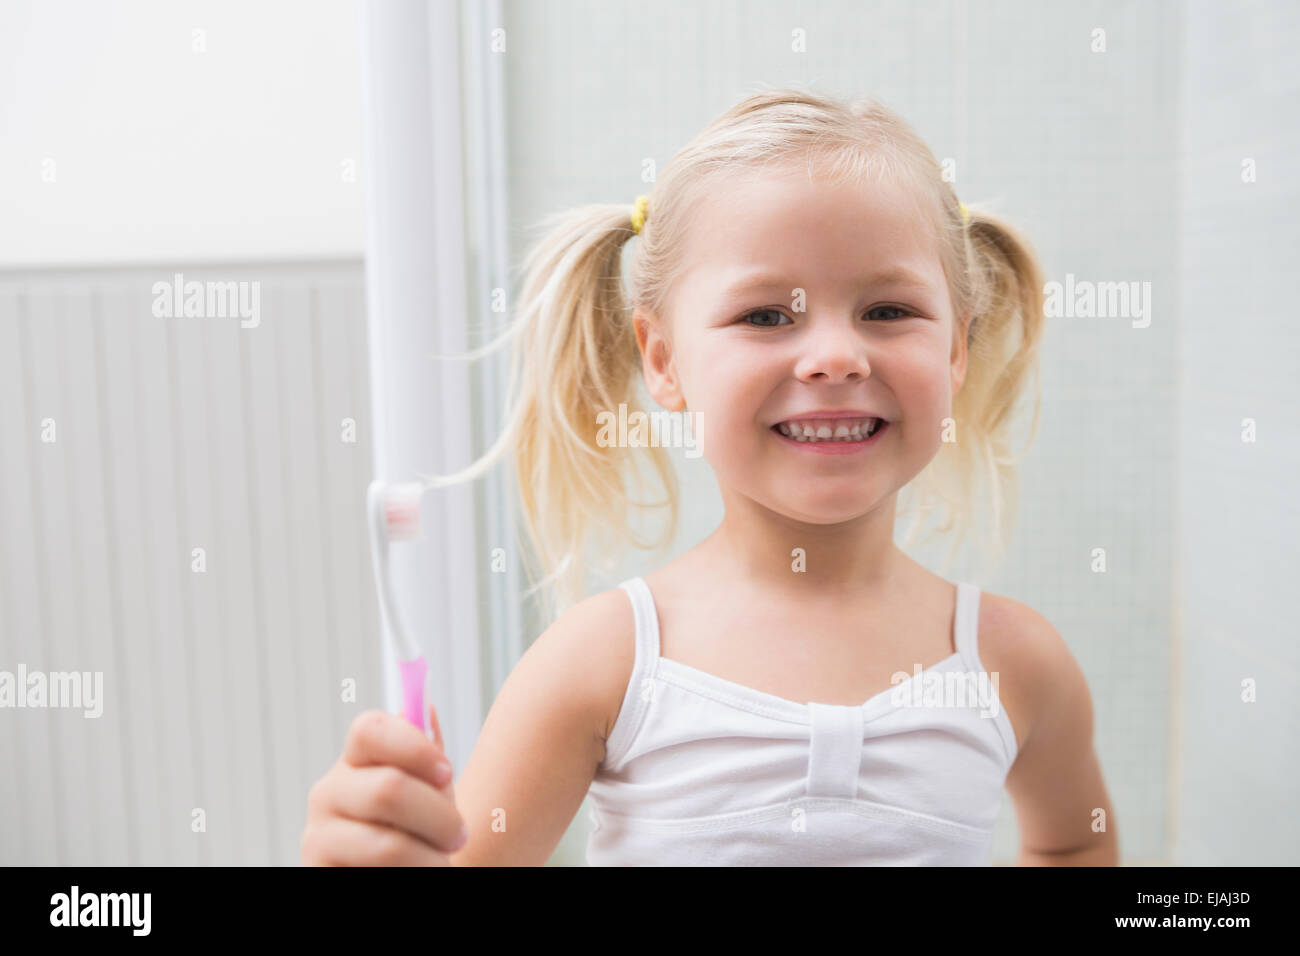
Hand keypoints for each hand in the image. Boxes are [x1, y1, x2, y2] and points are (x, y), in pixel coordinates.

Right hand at [301, 704, 465, 864]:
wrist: (401, 874)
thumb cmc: (418, 830)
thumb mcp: (429, 788)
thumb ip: (427, 752)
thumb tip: (426, 708)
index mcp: (354, 760)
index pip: (369, 730)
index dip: (413, 747)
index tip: (447, 772)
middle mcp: (327, 793)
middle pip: (388, 788)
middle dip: (439, 816)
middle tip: (460, 834)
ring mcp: (318, 837)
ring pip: (389, 844)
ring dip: (431, 858)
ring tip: (440, 861)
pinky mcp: (319, 872)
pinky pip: (379, 874)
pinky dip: (412, 875)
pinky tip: (413, 873)